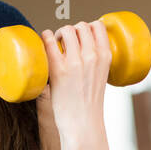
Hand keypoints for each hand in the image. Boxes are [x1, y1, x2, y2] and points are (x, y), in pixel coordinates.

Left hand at [41, 21, 110, 136]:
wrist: (83, 123)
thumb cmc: (90, 102)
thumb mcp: (101, 76)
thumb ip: (95, 60)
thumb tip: (81, 47)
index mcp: (106, 56)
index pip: (97, 25)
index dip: (87, 26)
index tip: (81, 35)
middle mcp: (92, 56)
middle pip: (80, 26)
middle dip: (72, 30)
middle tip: (65, 42)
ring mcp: (76, 62)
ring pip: (66, 30)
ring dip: (59, 33)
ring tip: (56, 45)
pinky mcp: (59, 70)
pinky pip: (49, 42)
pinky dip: (46, 37)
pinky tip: (44, 42)